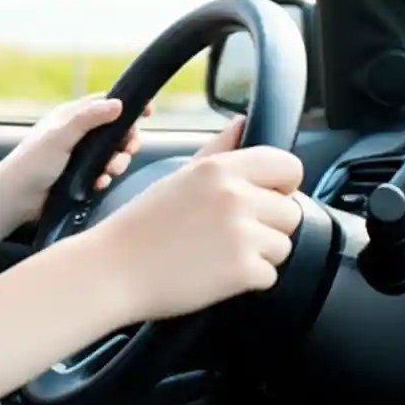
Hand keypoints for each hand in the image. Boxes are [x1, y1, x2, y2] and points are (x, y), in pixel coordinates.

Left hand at [0, 94, 151, 222]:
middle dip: (126, 141)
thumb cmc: (31, 163)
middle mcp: (77, 133)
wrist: (16, 198)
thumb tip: (118, 103)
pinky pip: (103, 174)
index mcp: (71, 117)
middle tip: (127, 151)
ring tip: (110, 171)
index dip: (127, 105)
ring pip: (112, 154)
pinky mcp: (81, 176)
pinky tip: (99, 184)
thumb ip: (87, 119)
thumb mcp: (60, 137)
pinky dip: (105, 178)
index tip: (147, 112)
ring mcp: (80, 155)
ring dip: (117, 162)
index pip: (104, 103)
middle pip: (115, 130)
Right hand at [94, 115, 303, 322]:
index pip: (289, 166)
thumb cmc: (143, 225)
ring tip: (218, 253)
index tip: (263, 198)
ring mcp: (242, 234)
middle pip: (290, 211)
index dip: (281, 186)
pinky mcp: (244, 270)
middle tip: (228, 233)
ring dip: (259, 254)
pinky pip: (270, 276)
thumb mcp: (179, 177)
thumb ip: (218, 149)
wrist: (114, 269)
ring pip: (283, 245)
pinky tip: (215, 273)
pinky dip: (247, 280)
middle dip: (267, 226)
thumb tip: (242, 123)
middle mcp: (235, 196)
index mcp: (220, 169)